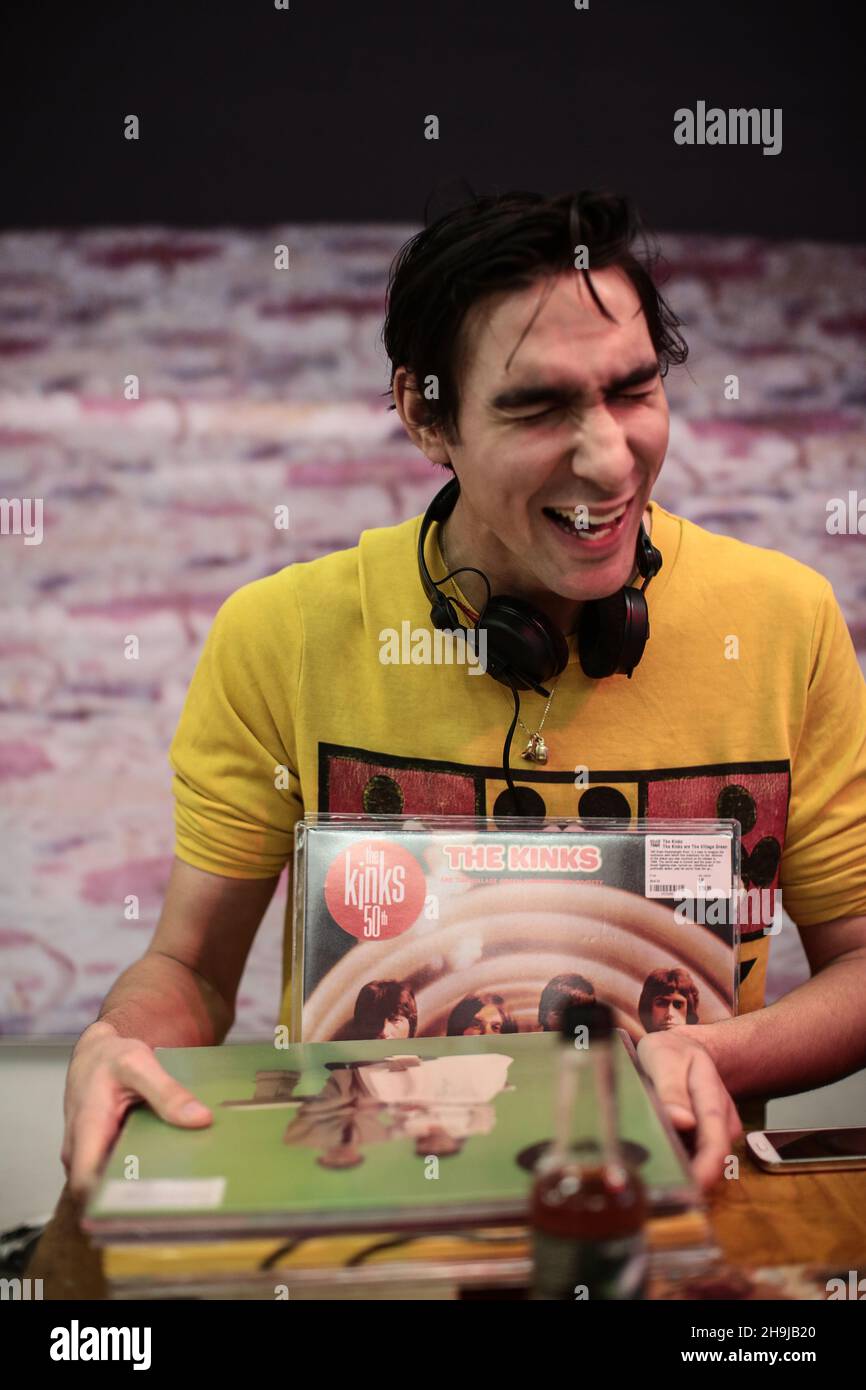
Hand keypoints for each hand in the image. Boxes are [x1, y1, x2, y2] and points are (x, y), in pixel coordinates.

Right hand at [61, 1020, 212, 1197]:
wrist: (96, 1053)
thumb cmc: (111, 1058)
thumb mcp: (140, 1064)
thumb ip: (168, 1092)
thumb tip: (200, 1119)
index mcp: (87, 1129)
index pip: (86, 1184)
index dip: (111, 1204)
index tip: (151, 1207)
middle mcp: (81, 1151)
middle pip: (100, 1194)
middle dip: (136, 1204)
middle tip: (180, 1205)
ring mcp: (90, 1156)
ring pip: (109, 1189)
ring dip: (140, 1193)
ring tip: (182, 1194)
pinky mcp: (102, 1156)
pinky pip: (117, 1176)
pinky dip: (141, 1178)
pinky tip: (171, 1176)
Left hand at [635, 1028, 742, 1191]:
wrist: (682, 1048)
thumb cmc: (672, 1052)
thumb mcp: (664, 1059)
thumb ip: (671, 1089)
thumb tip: (682, 1122)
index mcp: (712, 1097)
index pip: (716, 1140)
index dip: (706, 1170)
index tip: (689, 1189)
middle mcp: (722, 1119)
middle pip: (712, 1160)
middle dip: (690, 1180)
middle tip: (659, 1194)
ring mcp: (716, 1131)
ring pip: (703, 1161)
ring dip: (683, 1173)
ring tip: (652, 1180)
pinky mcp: (704, 1139)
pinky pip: (694, 1157)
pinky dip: (679, 1165)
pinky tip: (658, 1167)